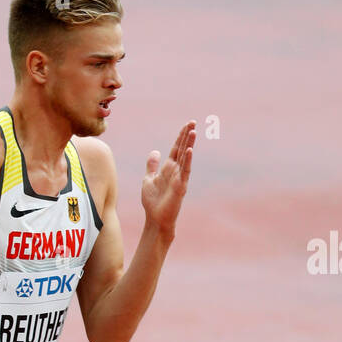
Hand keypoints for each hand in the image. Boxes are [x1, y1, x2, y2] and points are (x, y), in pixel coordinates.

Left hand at [141, 121, 195, 235]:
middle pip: (182, 149)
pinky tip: (189, 150)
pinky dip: (187, 160)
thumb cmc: (152, 201)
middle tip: (192, 122)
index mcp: (168, 168)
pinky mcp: (180, 186)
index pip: (176, 148)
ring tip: (193, 131)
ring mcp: (179, 178)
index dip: (180, 136)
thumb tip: (155, 151)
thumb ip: (152, 165)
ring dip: (189, 144)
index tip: (187, 124)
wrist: (155, 219)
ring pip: (186, 158)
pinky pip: (185, 171)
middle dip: (187, 136)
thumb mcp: (148, 179)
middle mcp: (175, 171)